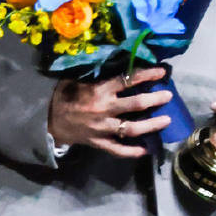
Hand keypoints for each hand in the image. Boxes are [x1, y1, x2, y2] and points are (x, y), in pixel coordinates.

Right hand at [48, 66, 171, 157]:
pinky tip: (146, 150)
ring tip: (166, 121)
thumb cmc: (64, 95)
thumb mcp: (77, 79)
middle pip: (135, 104)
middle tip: (168, 96)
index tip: (161, 72)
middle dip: (155, 99)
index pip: (127, 80)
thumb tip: (117, 63)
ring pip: (132, 129)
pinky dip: (132, 151)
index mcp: (99, 91)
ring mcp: (103, 129)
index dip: (146, 75)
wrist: (47, 120)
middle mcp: (104, 110)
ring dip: (151, 125)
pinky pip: (118, 150)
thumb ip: (96, 76)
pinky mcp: (99, 143)